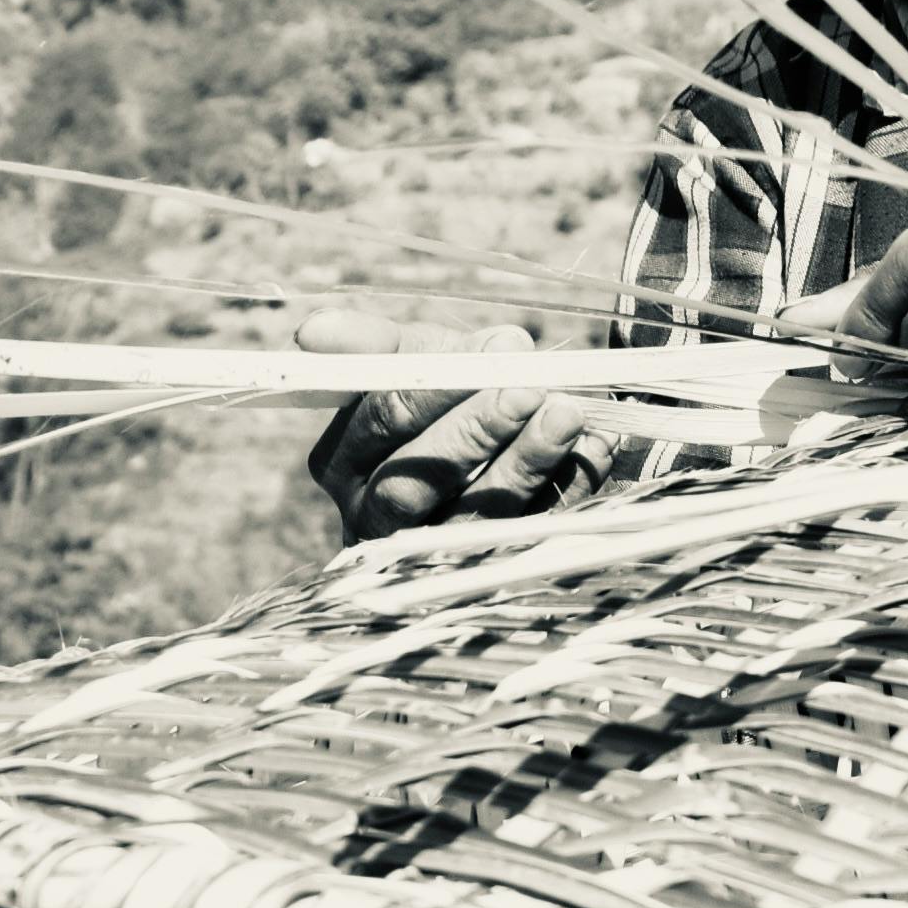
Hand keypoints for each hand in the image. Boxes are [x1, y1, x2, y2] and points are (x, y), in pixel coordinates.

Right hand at [301, 308, 601, 540]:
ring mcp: (432, 556)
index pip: (378, 422)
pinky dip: (566, 491)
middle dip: (474, 431)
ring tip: (567, 414)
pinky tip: (594, 449)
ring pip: (470, 520)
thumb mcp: (413, 365)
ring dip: (523, 464)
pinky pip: (530, 539)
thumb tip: (313, 333)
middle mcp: (374, 520)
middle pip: (410, 484)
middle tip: (530, 387)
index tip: (502, 343)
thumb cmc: (446, 402)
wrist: (498, 450)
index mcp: (343, 464)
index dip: (437, 382)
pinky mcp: (492, 574)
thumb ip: (378, 348)